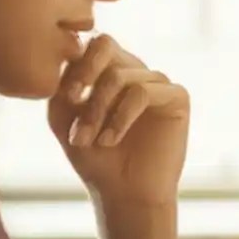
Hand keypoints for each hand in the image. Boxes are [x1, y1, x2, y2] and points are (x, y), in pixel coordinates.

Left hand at [48, 34, 189, 208]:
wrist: (124, 195)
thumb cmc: (94, 158)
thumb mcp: (62, 116)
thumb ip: (61, 80)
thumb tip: (71, 50)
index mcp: (109, 69)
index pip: (90, 43)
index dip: (75, 63)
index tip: (66, 97)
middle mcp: (134, 70)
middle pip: (106, 46)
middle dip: (86, 78)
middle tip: (73, 106)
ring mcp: (157, 82)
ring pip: (120, 75)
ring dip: (98, 108)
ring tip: (91, 140)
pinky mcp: (177, 98)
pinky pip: (143, 91)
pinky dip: (121, 116)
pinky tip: (110, 139)